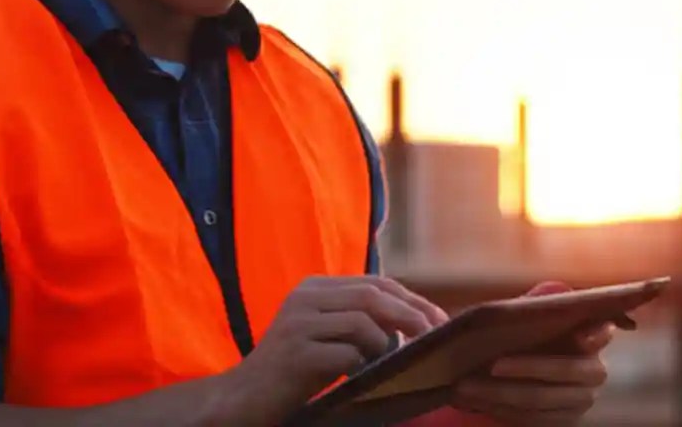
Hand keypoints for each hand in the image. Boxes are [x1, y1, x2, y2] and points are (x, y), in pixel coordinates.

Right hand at [223, 275, 449, 425]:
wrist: (243, 398)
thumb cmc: (293, 372)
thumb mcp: (325, 335)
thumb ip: (358, 320)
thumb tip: (414, 321)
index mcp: (315, 288)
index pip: (376, 283)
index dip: (412, 300)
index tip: (438, 320)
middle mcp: (305, 297)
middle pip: (373, 296)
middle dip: (412, 316)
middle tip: (434, 337)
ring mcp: (298, 323)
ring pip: (362, 321)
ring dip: (385, 345)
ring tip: (386, 362)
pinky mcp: (295, 354)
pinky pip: (346, 353)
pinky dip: (362, 365)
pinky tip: (358, 376)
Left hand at [448, 282, 613, 425]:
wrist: (503, 369)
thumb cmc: (515, 333)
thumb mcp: (523, 316)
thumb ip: (537, 306)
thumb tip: (546, 296)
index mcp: (591, 333)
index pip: (602, 331)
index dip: (596, 334)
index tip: (581, 336)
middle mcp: (594, 370)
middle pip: (564, 370)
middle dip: (525, 368)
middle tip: (491, 364)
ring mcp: (581, 400)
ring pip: (540, 399)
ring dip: (498, 394)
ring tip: (463, 387)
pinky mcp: (563, 421)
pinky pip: (531, 419)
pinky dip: (500, 409)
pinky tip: (474, 400)